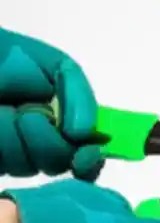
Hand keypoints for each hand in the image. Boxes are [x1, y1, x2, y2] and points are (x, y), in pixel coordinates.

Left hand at [0, 27, 103, 178]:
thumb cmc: (9, 57)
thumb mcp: (58, 66)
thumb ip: (81, 98)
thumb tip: (85, 134)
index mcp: (59, 124)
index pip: (85, 156)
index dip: (89, 162)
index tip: (85, 158)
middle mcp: (34, 143)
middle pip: (57, 164)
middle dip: (47, 142)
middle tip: (27, 115)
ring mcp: (7, 153)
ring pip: (25, 165)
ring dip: (13, 136)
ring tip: (0, 108)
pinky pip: (3, 162)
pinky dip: (0, 138)